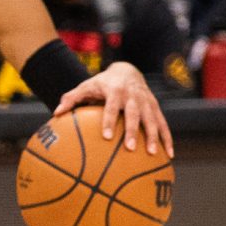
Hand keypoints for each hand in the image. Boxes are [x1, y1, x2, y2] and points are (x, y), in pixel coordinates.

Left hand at [54, 62, 173, 157]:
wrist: (127, 70)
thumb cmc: (102, 83)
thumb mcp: (85, 86)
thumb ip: (71, 98)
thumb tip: (55, 113)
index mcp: (115, 91)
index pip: (112, 107)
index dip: (109, 121)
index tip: (106, 137)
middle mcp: (133, 96)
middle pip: (134, 114)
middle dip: (133, 131)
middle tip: (129, 148)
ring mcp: (146, 101)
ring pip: (152, 119)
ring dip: (153, 136)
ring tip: (152, 154)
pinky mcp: (156, 107)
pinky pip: (163, 123)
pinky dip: (167, 138)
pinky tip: (169, 155)